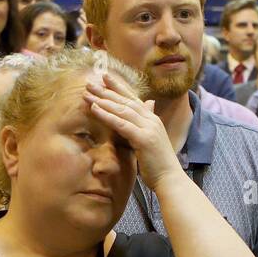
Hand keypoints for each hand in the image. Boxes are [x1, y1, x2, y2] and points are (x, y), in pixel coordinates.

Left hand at [83, 71, 181, 189]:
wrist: (170, 179)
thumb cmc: (158, 164)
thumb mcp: (151, 140)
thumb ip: (146, 123)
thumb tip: (149, 104)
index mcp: (152, 120)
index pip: (133, 99)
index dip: (119, 87)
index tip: (105, 77)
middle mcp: (151, 120)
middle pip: (125, 101)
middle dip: (107, 90)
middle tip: (90, 82)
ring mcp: (148, 128)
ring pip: (122, 110)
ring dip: (103, 100)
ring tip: (87, 93)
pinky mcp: (143, 139)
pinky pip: (121, 124)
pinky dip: (107, 115)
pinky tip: (94, 108)